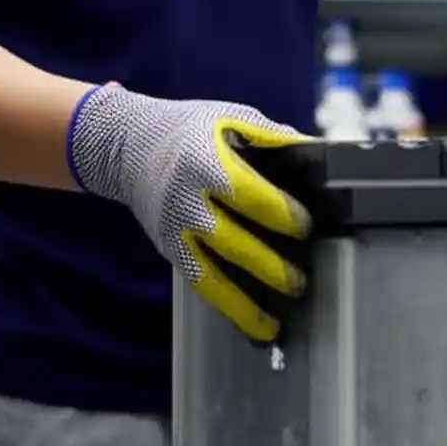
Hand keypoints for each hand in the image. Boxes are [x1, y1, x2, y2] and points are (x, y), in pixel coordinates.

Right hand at [66, 84, 312, 341]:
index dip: (279, 212)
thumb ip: (273, 137)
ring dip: (241, 303)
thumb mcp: (231, 118)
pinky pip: (199, 282)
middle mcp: (186, 201)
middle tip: (299, 282)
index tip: (306, 227)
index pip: (246, 193)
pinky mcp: (169, 249)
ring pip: (208, 274)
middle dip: (266, 265)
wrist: (127, 144)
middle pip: (230, 240)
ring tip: (272, 326)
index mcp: (204, 162)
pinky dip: (225, 306)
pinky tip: (252, 324)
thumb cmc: (191, 129)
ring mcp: (174, 230)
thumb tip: (319, 154)